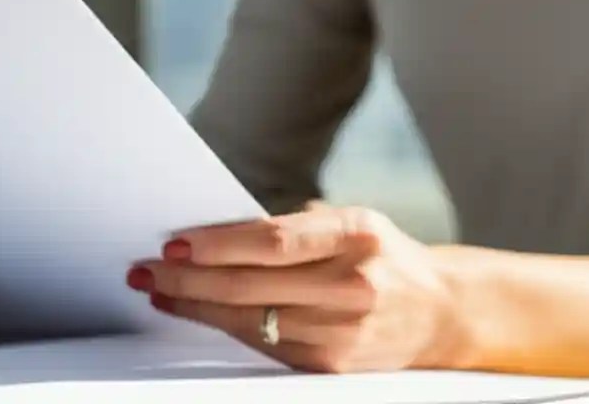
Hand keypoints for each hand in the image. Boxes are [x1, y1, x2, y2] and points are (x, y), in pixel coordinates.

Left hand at [128, 206, 467, 372]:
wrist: (441, 310)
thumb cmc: (385, 257)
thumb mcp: (356, 223)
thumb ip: (299, 229)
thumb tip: (218, 235)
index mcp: (358, 235)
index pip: (275, 241)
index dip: (218, 244)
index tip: (176, 243)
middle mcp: (353, 284)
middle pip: (252, 284)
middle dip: (189, 278)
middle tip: (147, 270)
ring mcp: (344, 330)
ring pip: (250, 320)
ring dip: (197, 306)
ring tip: (162, 292)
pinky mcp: (333, 365)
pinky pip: (266, 345)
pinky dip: (228, 327)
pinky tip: (202, 313)